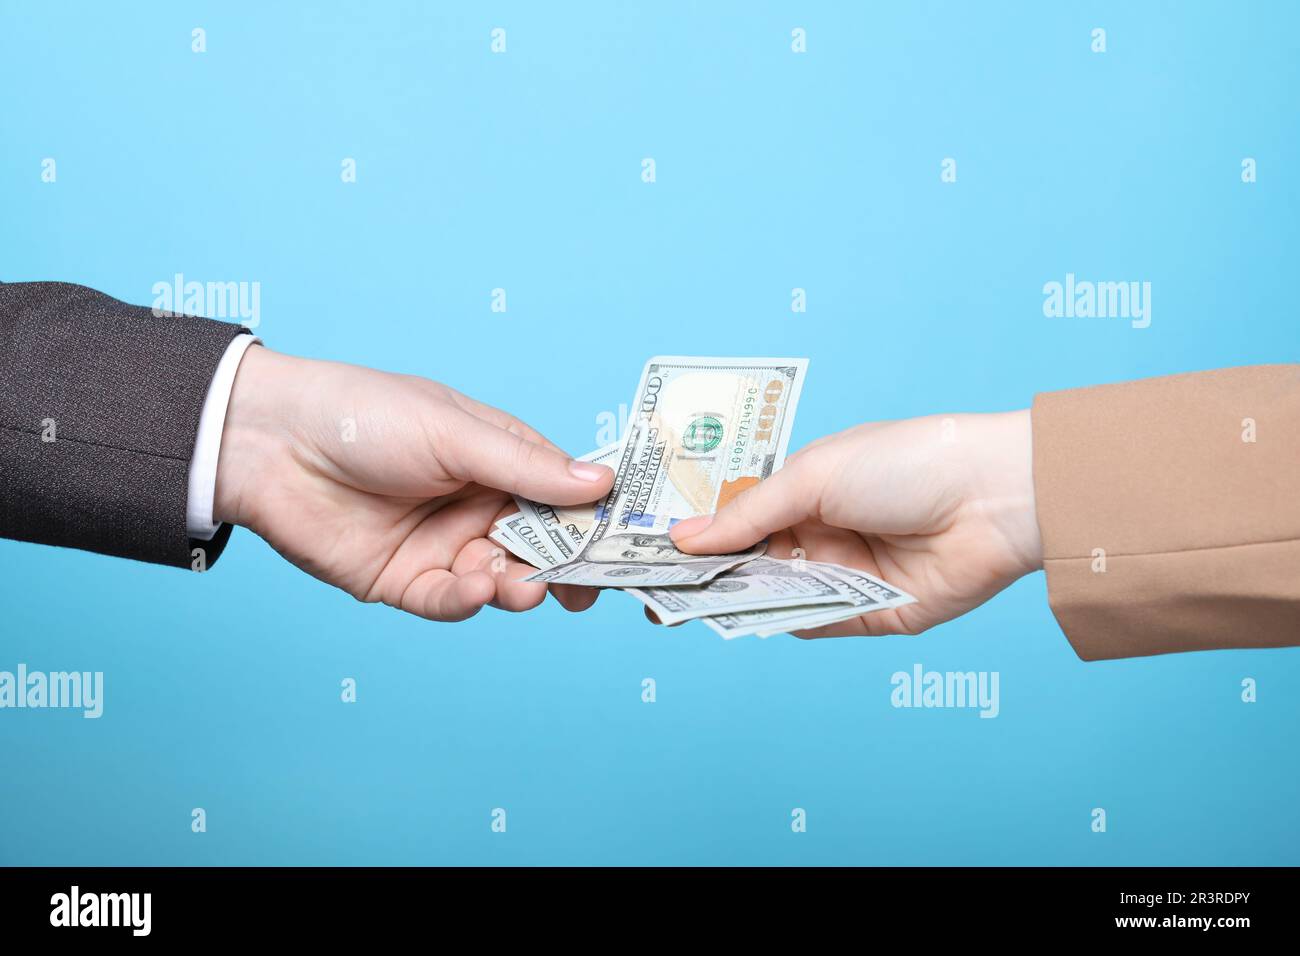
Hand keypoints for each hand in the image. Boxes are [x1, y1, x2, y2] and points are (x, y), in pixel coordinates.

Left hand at [212, 346, 612, 620]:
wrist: (267, 442)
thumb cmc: (364, 413)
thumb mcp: (454, 431)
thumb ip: (526, 464)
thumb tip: (602, 483)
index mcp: (500, 459)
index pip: (564, 496)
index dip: (595, 521)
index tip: (627, 545)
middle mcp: (479, 505)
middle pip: (541, 546)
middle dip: (566, 568)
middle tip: (588, 587)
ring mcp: (443, 545)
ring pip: (501, 579)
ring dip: (519, 585)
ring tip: (525, 585)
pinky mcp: (404, 581)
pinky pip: (450, 601)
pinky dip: (469, 600)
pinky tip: (475, 587)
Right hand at [669, 411, 1042, 637]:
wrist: (994, 497)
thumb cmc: (905, 462)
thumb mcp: (813, 475)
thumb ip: (748, 513)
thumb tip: (685, 537)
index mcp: (808, 491)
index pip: (741, 517)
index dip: (700, 532)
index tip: (652, 548)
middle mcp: (823, 534)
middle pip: (752, 562)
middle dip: (707, 575)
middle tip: (654, 589)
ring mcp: (846, 575)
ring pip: (777, 596)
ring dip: (737, 600)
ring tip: (686, 604)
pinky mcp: (873, 614)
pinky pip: (816, 623)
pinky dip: (784, 621)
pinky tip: (748, 617)